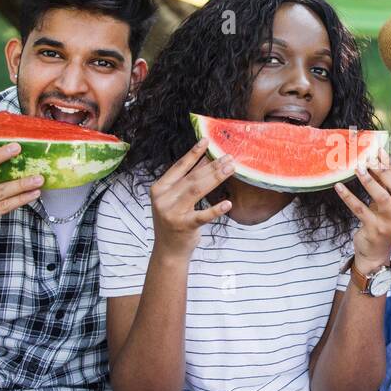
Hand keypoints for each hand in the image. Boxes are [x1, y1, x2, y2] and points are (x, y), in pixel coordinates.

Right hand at [150, 137, 234, 257]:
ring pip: (197, 190)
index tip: (207, 140)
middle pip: (192, 178)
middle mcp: (163, 199)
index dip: (194, 153)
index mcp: (159, 188)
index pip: (180, 167)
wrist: (168, 250)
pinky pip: (202, 216)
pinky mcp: (183, 226)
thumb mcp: (175, 199)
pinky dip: (215, 209)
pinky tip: (228, 203)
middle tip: (229, 157)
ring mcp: (172, 213)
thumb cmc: (175, 221)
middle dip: (212, 165)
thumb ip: (186, 181)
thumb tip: (205, 159)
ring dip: (215, 178)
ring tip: (231, 168)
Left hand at [334, 148, 390, 272]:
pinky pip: (360, 209)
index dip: (390, 165)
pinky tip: (339, 187)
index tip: (378, 151)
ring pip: (381, 197)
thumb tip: (374, 162)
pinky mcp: (374, 229)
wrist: (376, 254)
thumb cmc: (382, 225)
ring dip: (369, 180)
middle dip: (382, 169)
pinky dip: (348, 197)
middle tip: (368, 157)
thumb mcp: (387, 207)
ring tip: (357, 167)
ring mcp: (390, 223)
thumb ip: (384, 187)